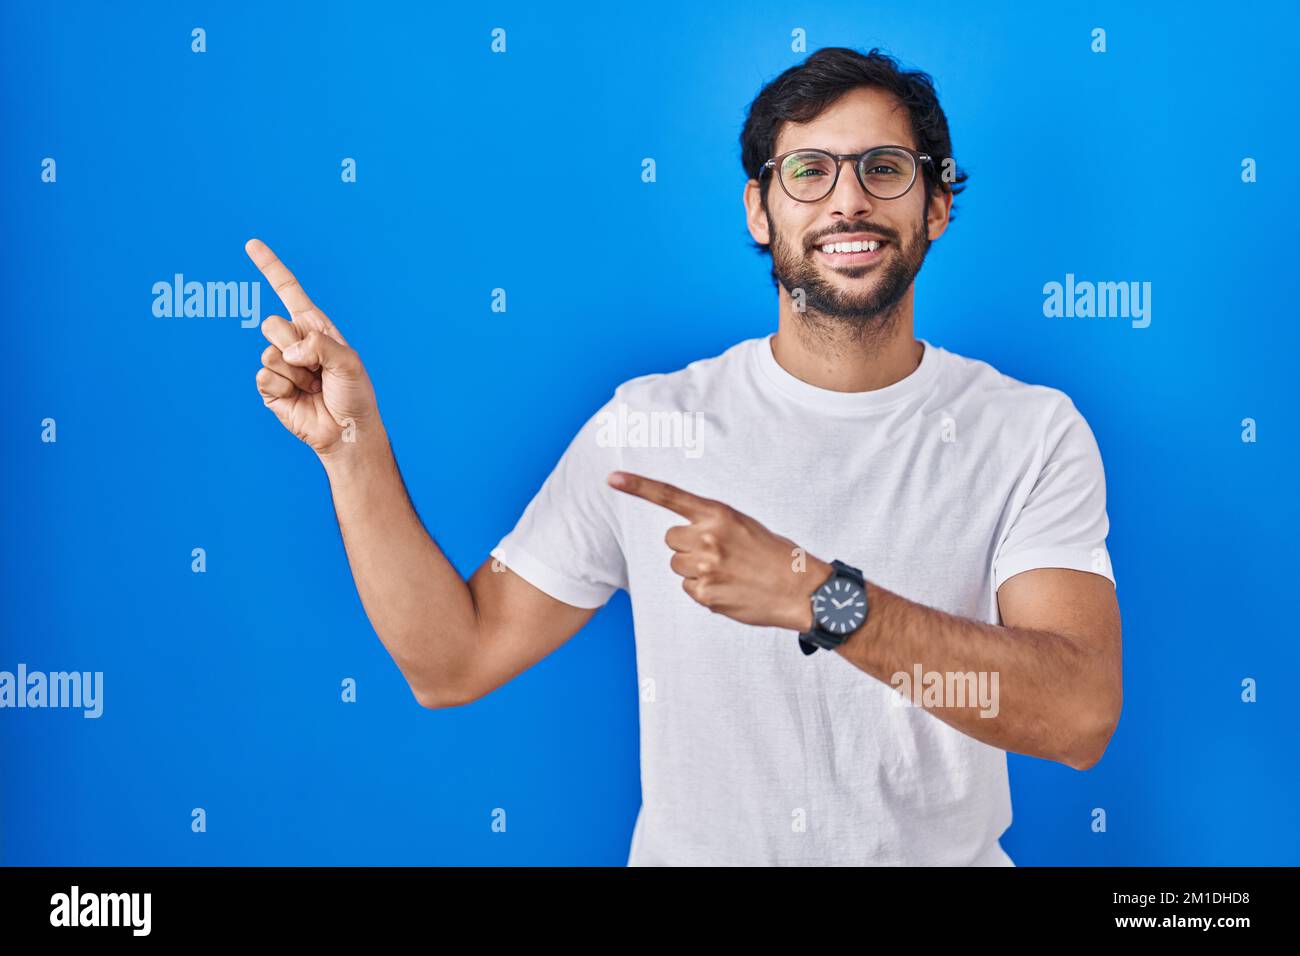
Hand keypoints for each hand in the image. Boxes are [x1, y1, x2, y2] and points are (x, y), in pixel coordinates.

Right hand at [245, 239, 378, 457]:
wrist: (348, 430)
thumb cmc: (353, 394)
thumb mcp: (348, 361)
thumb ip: (320, 345)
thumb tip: (288, 351)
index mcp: (314, 327)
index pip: (288, 290)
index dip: (269, 267)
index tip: (251, 244)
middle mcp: (294, 341)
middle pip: (271, 323)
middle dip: (296, 346)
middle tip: (317, 369)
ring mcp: (280, 364)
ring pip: (269, 352)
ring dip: (296, 373)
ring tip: (313, 386)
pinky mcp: (270, 388)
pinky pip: (264, 376)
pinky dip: (284, 388)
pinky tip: (300, 397)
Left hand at [607, 471, 830, 630]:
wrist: (800, 589)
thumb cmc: (774, 554)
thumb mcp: (744, 526)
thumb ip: (712, 525)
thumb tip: (682, 538)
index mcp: (718, 514)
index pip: (670, 496)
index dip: (638, 486)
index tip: (612, 478)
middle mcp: (707, 537)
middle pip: (671, 539)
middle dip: (688, 546)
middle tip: (720, 553)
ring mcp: (704, 567)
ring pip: (676, 565)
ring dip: (694, 569)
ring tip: (727, 572)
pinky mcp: (704, 594)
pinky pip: (687, 588)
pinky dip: (704, 590)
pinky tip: (729, 589)